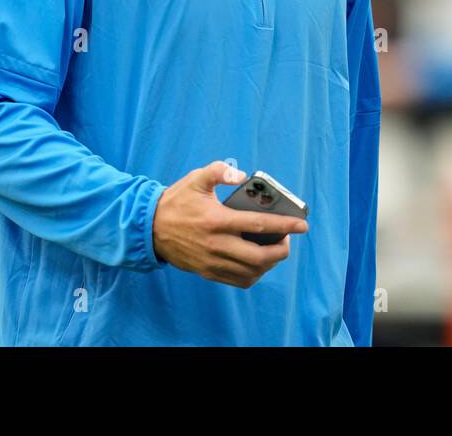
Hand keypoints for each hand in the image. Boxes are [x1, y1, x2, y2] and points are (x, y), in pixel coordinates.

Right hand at [152, 161, 307, 287]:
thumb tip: (241, 175)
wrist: (148, 227)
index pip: (260, 224)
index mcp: (217, 220)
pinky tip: (257, 263)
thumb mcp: (196, 179)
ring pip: (251, 272)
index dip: (285, 225)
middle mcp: (217, 244)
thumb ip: (219, 171)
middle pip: (260, 256)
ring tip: (274, 250)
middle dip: (282, 250)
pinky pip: (238, 280)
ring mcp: (212, 261)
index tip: (303, 225)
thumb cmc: (177, 201)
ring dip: (269, 264)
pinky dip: (254, 274)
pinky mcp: (207, 272)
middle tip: (287, 239)